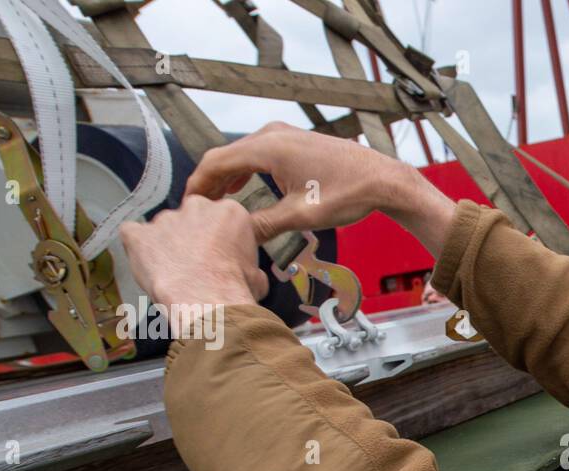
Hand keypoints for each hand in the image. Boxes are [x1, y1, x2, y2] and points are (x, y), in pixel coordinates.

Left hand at [120, 195, 269, 316]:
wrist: (207, 303)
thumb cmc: (236, 291)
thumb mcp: (258, 277)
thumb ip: (246, 264)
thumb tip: (248, 274)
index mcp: (230, 212)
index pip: (222, 218)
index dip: (220, 239)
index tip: (220, 256)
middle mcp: (197, 207)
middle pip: (192, 216)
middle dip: (192, 236)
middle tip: (197, 264)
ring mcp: (165, 219)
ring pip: (164, 227)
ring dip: (166, 244)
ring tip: (172, 273)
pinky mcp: (140, 234)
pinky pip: (132, 233)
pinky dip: (137, 246)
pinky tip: (147, 263)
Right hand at [184, 121, 456, 256]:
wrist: (382, 179)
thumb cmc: (347, 194)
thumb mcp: (302, 216)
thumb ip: (264, 225)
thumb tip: (236, 237)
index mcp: (268, 147)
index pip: (216, 163)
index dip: (197, 185)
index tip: (186, 207)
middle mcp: (272, 134)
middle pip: (225, 157)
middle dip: (208, 183)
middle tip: (195, 211)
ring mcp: (283, 134)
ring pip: (241, 154)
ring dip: (226, 178)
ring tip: (214, 204)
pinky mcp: (294, 141)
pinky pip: (258, 153)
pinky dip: (245, 171)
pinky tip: (241, 189)